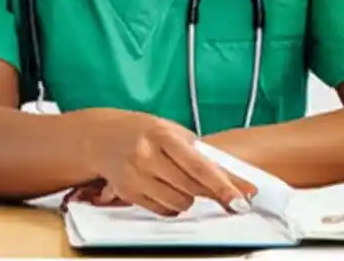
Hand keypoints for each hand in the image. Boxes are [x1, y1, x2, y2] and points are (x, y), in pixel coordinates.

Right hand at [84, 110, 256, 216]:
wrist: (102, 136)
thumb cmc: (145, 132)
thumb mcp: (173, 132)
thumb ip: (201, 155)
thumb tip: (235, 182)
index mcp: (163, 134)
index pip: (198, 165)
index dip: (222, 185)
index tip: (241, 199)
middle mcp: (147, 155)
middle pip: (191, 188)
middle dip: (209, 191)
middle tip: (219, 190)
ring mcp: (135, 176)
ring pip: (179, 203)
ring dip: (187, 197)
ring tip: (176, 179)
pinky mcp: (127, 193)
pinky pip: (163, 210)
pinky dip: (170, 204)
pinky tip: (162, 187)